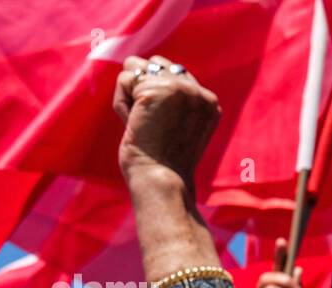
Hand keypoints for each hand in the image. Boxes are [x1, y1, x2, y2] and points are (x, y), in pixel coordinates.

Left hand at [113, 55, 220, 186]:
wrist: (161, 180)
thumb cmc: (162, 162)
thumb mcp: (178, 126)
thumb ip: (171, 99)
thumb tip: (137, 64)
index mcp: (210, 103)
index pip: (173, 72)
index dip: (156, 95)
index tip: (161, 126)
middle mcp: (199, 92)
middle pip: (154, 63)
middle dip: (141, 90)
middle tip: (151, 124)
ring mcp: (181, 89)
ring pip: (136, 67)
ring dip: (130, 95)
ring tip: (143, 122)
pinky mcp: (158, 89)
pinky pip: (125, 79)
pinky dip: (121, 102)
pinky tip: (135, 123)